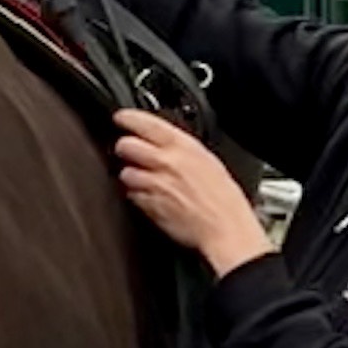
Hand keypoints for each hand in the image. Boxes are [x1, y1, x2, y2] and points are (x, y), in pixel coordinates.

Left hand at [112, 110, 273, 276]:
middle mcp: (166, 162)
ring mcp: (155, 185)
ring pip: (125, 172)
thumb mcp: (208, 161)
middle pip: (125, 145)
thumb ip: (182, 150)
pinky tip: (152, 198)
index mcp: (183, 146)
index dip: (128, 118)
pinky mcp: (149, 206)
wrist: (226, 229)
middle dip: (125, 149)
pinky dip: (137, 196)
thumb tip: (165, 143)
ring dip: (131, 176)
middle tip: (130, 152)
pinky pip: (131, 196)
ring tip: (145, 181)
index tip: (121, 118)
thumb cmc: (224, 200)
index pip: (146, 123)